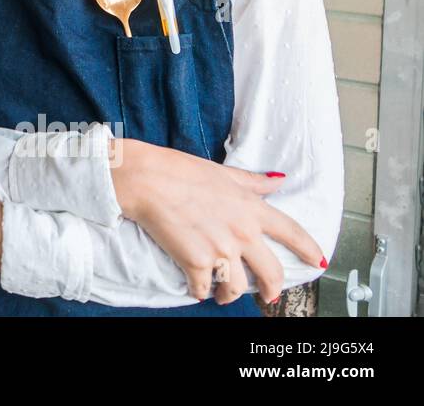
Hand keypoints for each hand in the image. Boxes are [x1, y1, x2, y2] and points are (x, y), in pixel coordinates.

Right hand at [109, 137, 326, 303]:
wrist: (146, 180)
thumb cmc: (177, 170)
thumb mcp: (221, 172)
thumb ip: (252, 181)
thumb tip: (278, 180)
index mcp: (250, 208)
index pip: (291, 232)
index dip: (309, 249)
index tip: (318, 261)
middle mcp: (242, 233)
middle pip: (272, 272)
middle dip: (273, 289)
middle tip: (269, 295)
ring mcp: (221, 250)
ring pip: (238, 287)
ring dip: (229, 294)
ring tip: (221, 294)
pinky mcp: (197, 262)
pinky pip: (204, 288)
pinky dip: (200, 290)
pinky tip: (196, 287)